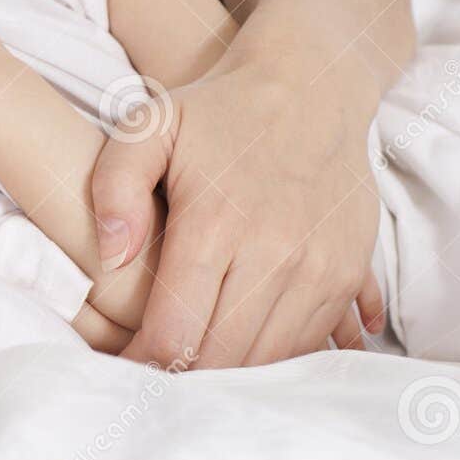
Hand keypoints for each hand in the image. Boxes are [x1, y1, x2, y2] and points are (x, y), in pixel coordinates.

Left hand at [91, 54, 384, 367]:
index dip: (141, 361)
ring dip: (230, 371)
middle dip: (181, 376)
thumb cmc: (214, 109)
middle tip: (151, 372)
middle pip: (222, 357)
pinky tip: (244, 345)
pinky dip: (275, 354)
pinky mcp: (348, 269)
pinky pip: (312, 339)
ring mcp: (318, 265)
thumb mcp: (146, 126)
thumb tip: (110, 260)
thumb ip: (114, 187)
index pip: (175, 332)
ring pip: (270, 357)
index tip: (119, 364)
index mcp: (215, 226)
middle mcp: (273, 254)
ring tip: (192, 363)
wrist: (308, 83)